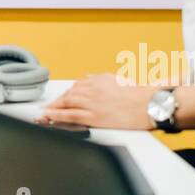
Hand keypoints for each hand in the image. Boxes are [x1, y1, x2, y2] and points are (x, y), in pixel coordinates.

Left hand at [35, 74, 156, 130]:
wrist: (149, 104)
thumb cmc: (139, 95)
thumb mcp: (118, 80)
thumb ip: (101, 79)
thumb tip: (88, 78)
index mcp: (98, 80)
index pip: (77, 86)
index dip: (66, 94)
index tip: (60, 99)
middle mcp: (92, 89)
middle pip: (69, 94)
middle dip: (57, 101)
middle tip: (48, 107)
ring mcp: (92, 102)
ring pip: (66, 103)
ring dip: (53, 108)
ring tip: (44, 114)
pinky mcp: (94, 115)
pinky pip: (70, 114)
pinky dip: (57, 115)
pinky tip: (49, 116)